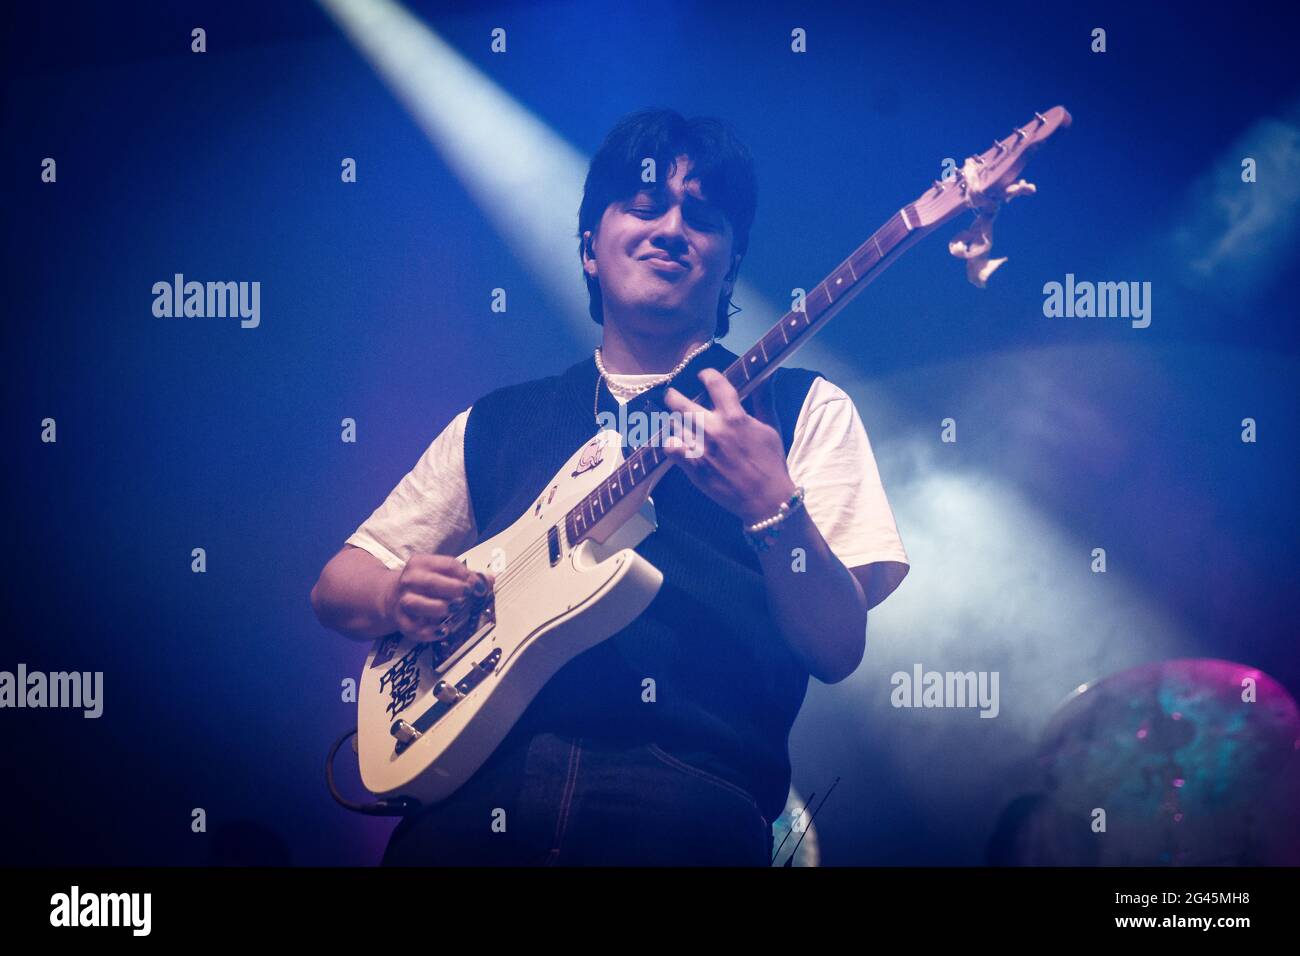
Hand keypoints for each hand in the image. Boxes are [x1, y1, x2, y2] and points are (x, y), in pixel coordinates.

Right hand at [384, 553, 493, 643]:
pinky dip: (430, 632)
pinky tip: (444, 630)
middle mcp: (410, 580)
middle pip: (431, 583)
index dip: (466, 575)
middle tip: (468, 595)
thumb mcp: (441, 574)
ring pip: (417, 604)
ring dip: (439, 607)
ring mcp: (403, 601)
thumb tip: (488, 580)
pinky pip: (414, 628)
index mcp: (421, 563)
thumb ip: (466, 577)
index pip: (447, 565)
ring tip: (454, 610)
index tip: (480, 586)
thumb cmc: (425, 585)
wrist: (393, 597)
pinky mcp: (402, 621)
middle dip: (453, 589)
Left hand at [662, 368, 796, 523]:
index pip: (714, 383)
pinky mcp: (692, 468)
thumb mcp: (771, 428)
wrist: (765, 499)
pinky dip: (670, 443)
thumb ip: (763, 400)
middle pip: (680, 403)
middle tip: (672, 396)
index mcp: (734, 417)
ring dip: (676, 422)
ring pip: (674, 424)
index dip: (706, 375)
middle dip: (673, 396)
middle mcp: (713, 429)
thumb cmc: (771, 462)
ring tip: (680, 424)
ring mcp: (700, 449)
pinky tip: (676, 443)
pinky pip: (669, 448)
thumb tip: (766, 377)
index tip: (703, 375)